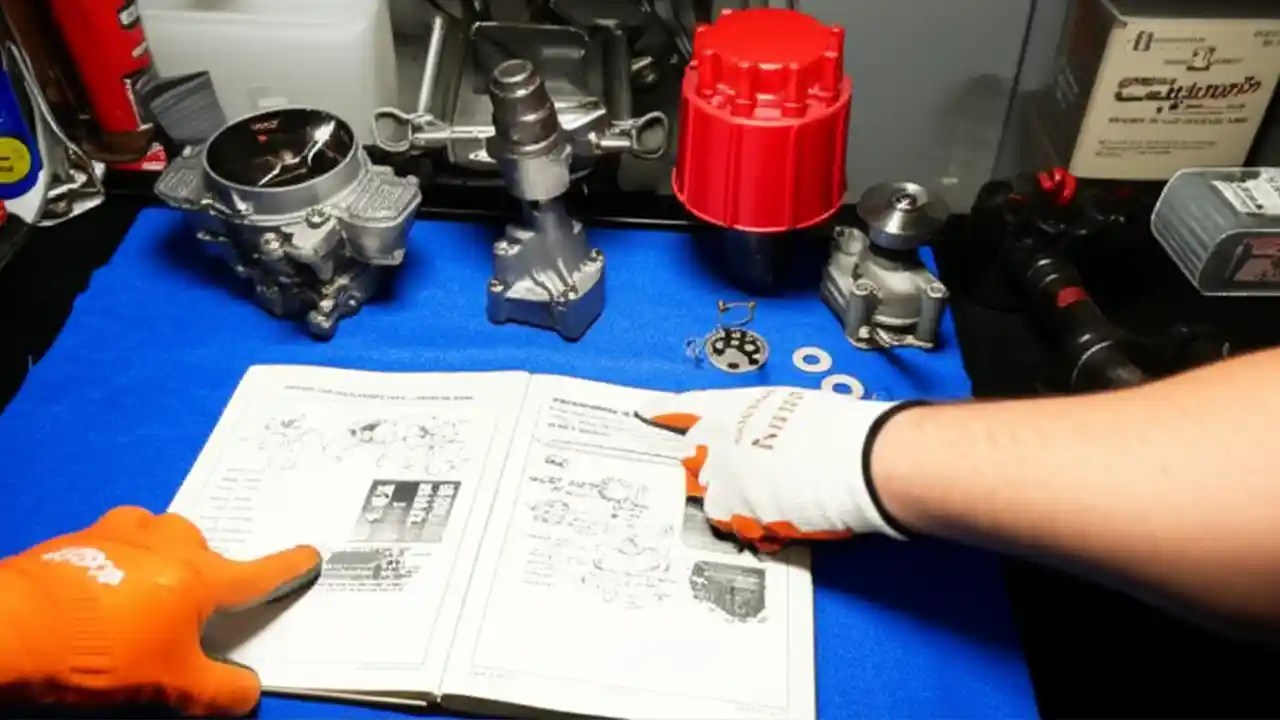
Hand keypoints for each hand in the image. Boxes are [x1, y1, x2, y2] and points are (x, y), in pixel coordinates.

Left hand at [0, 506, 320, 715]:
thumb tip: (249, 692)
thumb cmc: (106, 654)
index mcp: (201, 575)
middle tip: (183, 612)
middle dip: (199, 573)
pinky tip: (96, 593)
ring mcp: (120, 533)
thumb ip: (220, 691)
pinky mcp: (77, 538)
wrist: (17, 627)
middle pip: (200, 550)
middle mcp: (168, 543)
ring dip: (154, 557)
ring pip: (154, 536)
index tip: (309, 555)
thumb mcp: (173, 685)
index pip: (257, 574)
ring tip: (138, 594)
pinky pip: (110, 542)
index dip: (286, 569)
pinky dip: (112, 562)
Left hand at [639, 387, 916, 550]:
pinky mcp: (736, 510)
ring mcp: (722, 477)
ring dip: (731, 497)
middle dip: (709, 466)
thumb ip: (758, 422)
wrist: (857, 461)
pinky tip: (777, 517)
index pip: (683, 407)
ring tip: (772, 497)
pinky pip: (729, 521)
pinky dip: (748, 522)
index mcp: (730, 407)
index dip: (663, 412)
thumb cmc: (836, 430)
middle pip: (692, 457)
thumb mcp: (790, 409)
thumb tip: (757, 437)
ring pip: (709, 493)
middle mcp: (717, 441)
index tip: (644, 414)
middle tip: (742, 475)